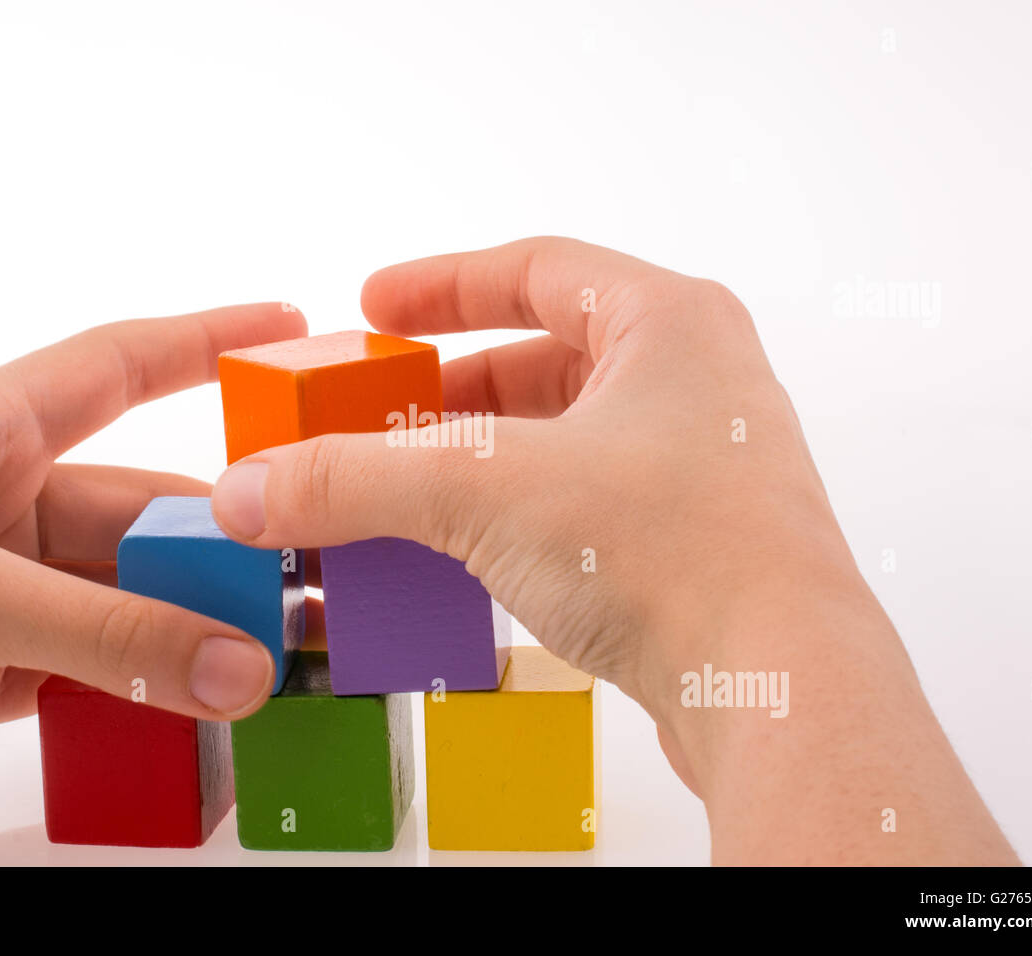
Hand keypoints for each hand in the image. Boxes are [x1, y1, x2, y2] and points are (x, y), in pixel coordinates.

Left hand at [0, 304, 304, 800]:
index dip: (204, 342)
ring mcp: (2, 593)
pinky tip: (202, 703)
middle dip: (226, 544)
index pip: (115, 367)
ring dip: (197, 629)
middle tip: (303, 582)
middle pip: (146, 511)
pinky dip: (155, 688)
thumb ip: (104, 635)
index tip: (287, 332)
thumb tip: (233, 663)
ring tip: (268, 660)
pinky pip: (103, 670)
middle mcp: (0, 506)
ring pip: (133, 599)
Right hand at [211, 237, 1017, 863]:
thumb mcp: (487, 494)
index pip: (536, 269)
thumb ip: (356, 481)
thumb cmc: (680, 559)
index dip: (441, 285)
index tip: (372, 305)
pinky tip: (458, 553)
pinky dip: (509, 518)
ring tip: (396, 492)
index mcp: (668, 324)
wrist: (778, 689)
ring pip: (556, 442)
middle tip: (370, 416)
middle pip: (540, 361)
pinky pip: (575, 508)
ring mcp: (696, 467)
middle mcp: (691, 385)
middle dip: (444, 391)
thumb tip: (253, 488)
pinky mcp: (687, 544)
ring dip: (470, 464)